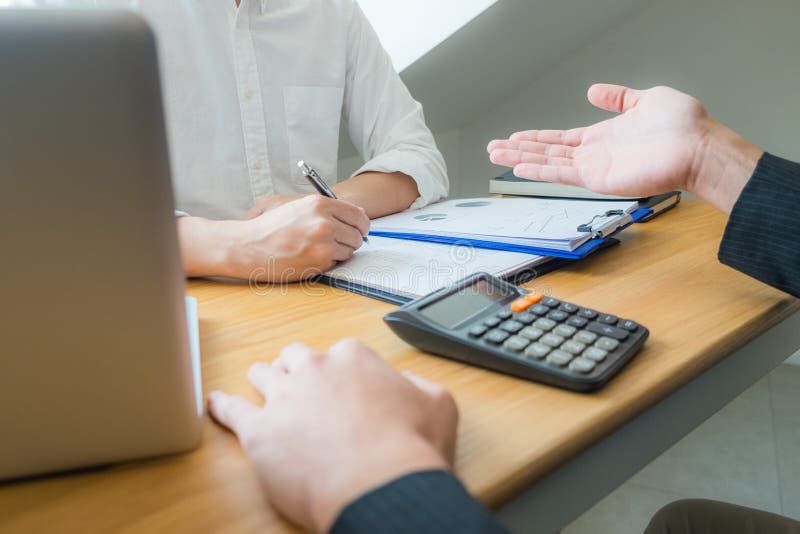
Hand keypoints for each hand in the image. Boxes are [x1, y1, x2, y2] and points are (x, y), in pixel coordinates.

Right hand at [179, 195, 369, 281]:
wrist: (247, 245)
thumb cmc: (269, 226)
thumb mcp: (297, 206)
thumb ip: (326, 208)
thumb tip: (356, 215)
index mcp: (319, 204)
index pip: (358, 215)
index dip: (361, 225)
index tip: (359, 230)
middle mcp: (324, 222)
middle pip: (357, 235)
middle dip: (349, 240)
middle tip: (335, 242)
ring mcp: (323, 244)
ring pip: (348, 251)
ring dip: (338, 252)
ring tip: (316, 248)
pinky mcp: (318, 262)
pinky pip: (335, 263)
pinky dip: (327, 262)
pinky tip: (308, 257)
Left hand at [208, 339, 458, 532]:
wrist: (379, 487)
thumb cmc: (409, 449)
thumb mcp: (438, 405)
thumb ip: (420, 386)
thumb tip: (408, 384)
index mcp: (354, 358)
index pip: (340, 353)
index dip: (341, 371)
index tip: (343, 386)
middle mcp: (315, 369)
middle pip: (296, 357)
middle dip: (298, 368)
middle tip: (302, 385)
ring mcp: (283, 397)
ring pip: (263, 374)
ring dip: (265, 380)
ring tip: (264, 388)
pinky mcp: (258, 431)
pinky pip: (231, 410)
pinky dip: (222, 406)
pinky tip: (216, 404)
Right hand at [487, 84, 761, 212]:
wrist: (697, 146)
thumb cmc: (682, 126)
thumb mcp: (645, 98)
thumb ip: (618, 98)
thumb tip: (595, 91)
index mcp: (604, 137)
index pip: (562, 139)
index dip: (537, 137)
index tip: (516, 136)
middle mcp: (595, 154)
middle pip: (547, 151)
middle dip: (519, 149)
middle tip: (494, 148)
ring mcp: (595, 168)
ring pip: (547, 162)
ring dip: (520, 159)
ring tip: (496, 156)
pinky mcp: (598, 178)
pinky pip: (561, 174)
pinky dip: (538, 171)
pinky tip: (519, 168)